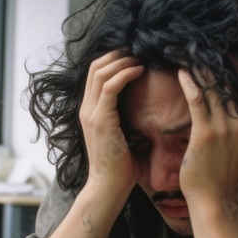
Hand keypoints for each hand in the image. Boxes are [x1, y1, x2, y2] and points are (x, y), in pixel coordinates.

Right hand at [79, 50, 145, 196]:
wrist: (109, 187)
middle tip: (138, 50)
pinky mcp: (100, 119)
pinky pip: (110, 86)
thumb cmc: (121, 167)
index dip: (113, 60)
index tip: (134, 55)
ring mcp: (91, 113)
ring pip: (101, 72)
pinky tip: (139, 70)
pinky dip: (125, 74)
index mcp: (90, 111)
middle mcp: (87, 109)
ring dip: (122, 60)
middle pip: (95, 67)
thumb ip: (129, 119)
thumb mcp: (124, 136)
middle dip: (117, 54)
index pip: (95, 74)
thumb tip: (150, 108)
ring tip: (140, 58)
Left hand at [177, 57, 237, 214]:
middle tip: (204, 46)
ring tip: (189, 53)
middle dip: (217, 62)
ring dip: (200, 67)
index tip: (230, 54)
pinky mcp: (205, 134)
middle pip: (231, 83)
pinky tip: (181, 71)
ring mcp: (225, 128)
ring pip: (213, 88)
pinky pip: (197, 100)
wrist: (216, 200)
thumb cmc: (231, 176)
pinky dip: (189, 83)